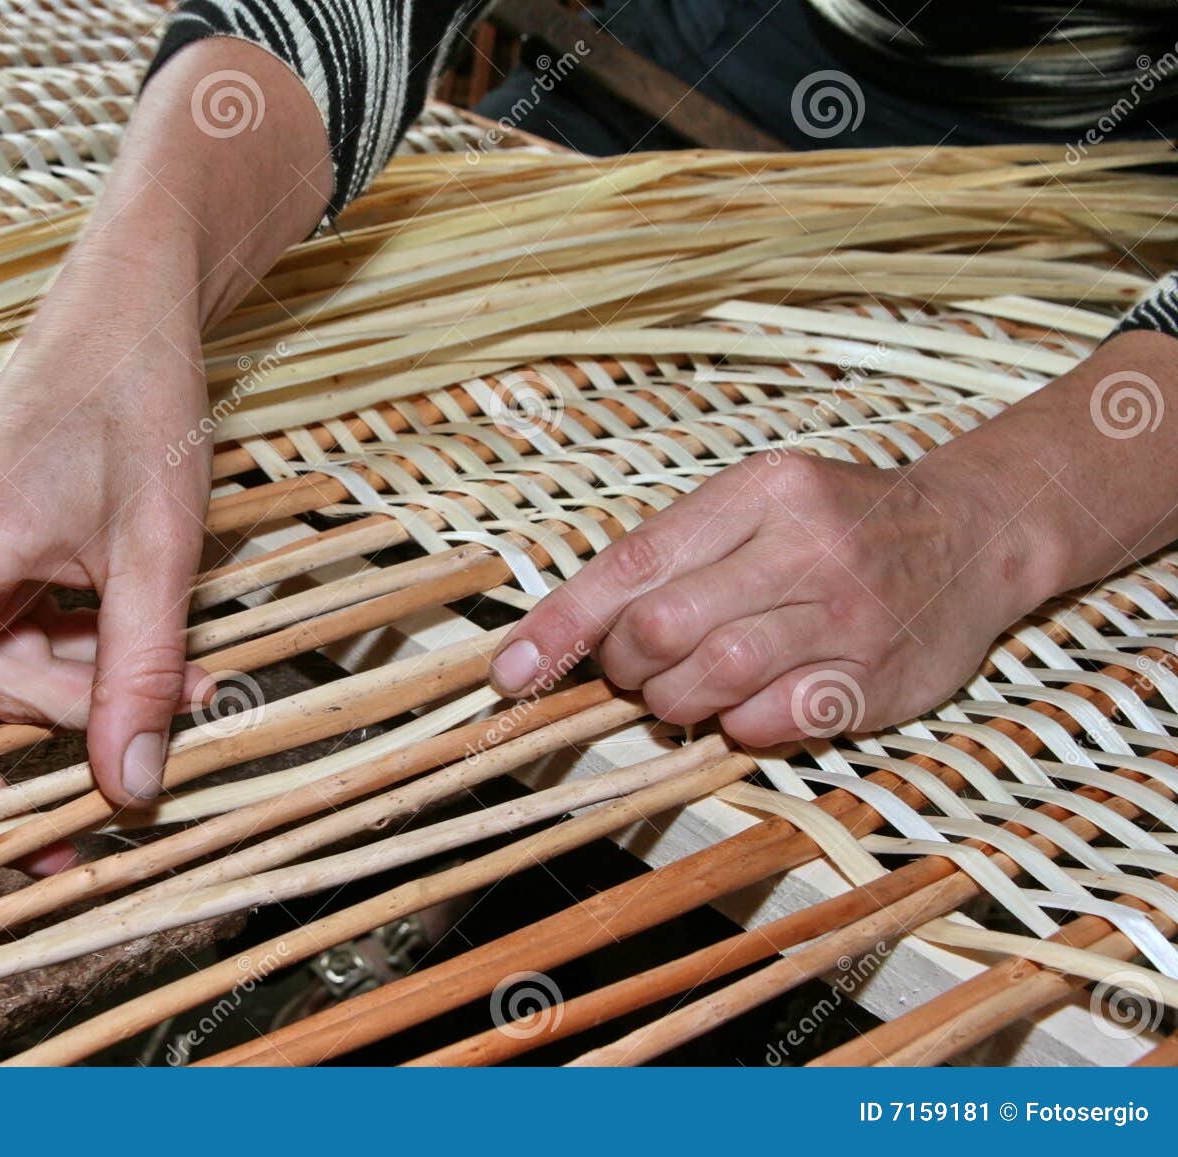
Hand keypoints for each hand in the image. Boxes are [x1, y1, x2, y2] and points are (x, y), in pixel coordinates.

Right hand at [0, 235, 213, 864]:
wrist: (136, 309)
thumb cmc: (135, 401)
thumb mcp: (158, 547)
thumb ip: (139, 669)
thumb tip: (127, 792)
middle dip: (4, 780)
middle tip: (79, 842)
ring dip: (80, 706)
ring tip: (183, 686)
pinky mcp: (1, 563)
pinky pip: (27, 646)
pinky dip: (87, 664)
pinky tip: (163, 659)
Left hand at [488, 449, 1050, 746]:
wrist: (972, 534)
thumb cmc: (835, 522)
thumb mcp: (754, 503)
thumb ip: (670, 554)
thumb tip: (562, 632)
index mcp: (761, 491)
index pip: (634, 562)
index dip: (563, 625)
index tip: (511, 673)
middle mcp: (806, 547)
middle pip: (663, 628)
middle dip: (626, 664)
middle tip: (636, 668)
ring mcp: (847, 616)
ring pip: (711, 679)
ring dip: (673, 702)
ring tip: (684, 690)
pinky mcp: (876, 681)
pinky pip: (768, 724)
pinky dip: (734, 727)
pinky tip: (744, 706)